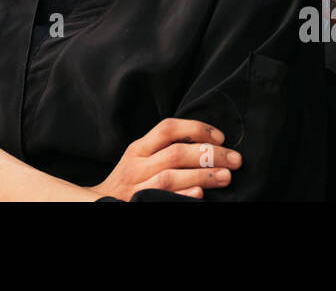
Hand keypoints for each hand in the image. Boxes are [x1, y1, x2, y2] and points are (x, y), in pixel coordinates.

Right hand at [91, 118, 242, 199]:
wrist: (100, 205)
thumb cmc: (129, 182)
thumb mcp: (139, 159)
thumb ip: (163, 149)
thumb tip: (205, 144)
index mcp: (137, 149)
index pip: (168, 129)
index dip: (196, 129)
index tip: (220, 137)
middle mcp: (136, 166)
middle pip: (175, 153)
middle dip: (209, 155)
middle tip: (235, 159)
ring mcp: (137, 188)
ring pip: (171, 177)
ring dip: (203, 176)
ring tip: (226, 176)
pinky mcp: (140, 205)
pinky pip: (164, 199)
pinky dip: (184, 195)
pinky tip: (200, 194)